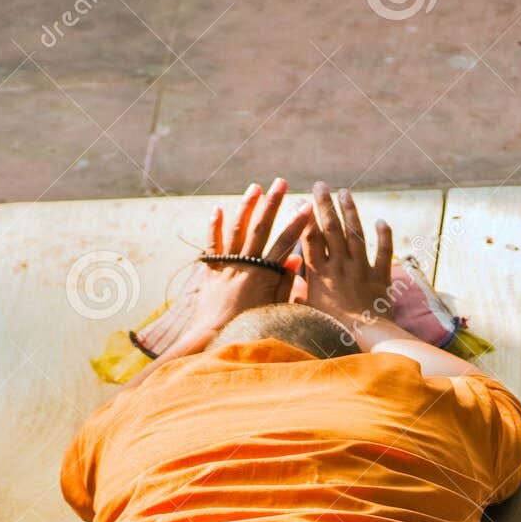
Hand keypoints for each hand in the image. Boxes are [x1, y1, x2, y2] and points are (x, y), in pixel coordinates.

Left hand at [150, 179, 311, 360]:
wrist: (214, 338)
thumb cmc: (249, 329)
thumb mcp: (274, 309)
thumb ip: (285, 284)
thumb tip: (296, 260)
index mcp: (263, 276)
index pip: (284, 243)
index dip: (297, 224)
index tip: (308, 207)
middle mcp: (244, 266)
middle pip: (260, 227)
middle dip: (272, 203)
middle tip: (281, 182)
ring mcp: (227, 266)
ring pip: (237, 230)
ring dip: (246, 206)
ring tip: (255, 187)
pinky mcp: (211, 271)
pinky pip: (212, 244)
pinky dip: (214, 226)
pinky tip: (218, 209)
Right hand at [302, 183, 393, 334]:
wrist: (364, 338)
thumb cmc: (331, 331)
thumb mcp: (307, 315)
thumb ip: (297, 298)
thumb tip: (286, 288)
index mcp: (320, 275)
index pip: (310, 239)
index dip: (306, 218)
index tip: (301, 201)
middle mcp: (340, 265)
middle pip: (331, 229)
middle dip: (325, 204)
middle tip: (321, 185)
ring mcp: (361, 269)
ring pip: (355, 233)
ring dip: (350, 211)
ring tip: (345, 192)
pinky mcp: (380, 277)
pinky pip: (384, 252)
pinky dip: (384, 235)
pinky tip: (381, 220)